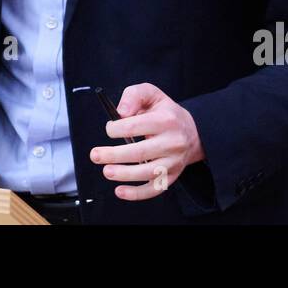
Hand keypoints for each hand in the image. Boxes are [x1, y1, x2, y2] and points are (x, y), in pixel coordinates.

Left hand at [89, 82, 204, 200]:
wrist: (193, 132)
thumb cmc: (165, 112)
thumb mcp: (152, 94)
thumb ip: (134, 96)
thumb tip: (120, 112)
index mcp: (166, 120)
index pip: (136, 126)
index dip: (116, 128)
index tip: (109, 129)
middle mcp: (172, 142)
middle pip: (140, 152)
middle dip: (114, 155)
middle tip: (95, 155)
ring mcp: (173, 162)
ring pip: (147, 172)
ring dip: (124, 174)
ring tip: (106, 171)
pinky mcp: (172, 176)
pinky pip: (154, 189)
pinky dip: (136, 194)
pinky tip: (119, 191)